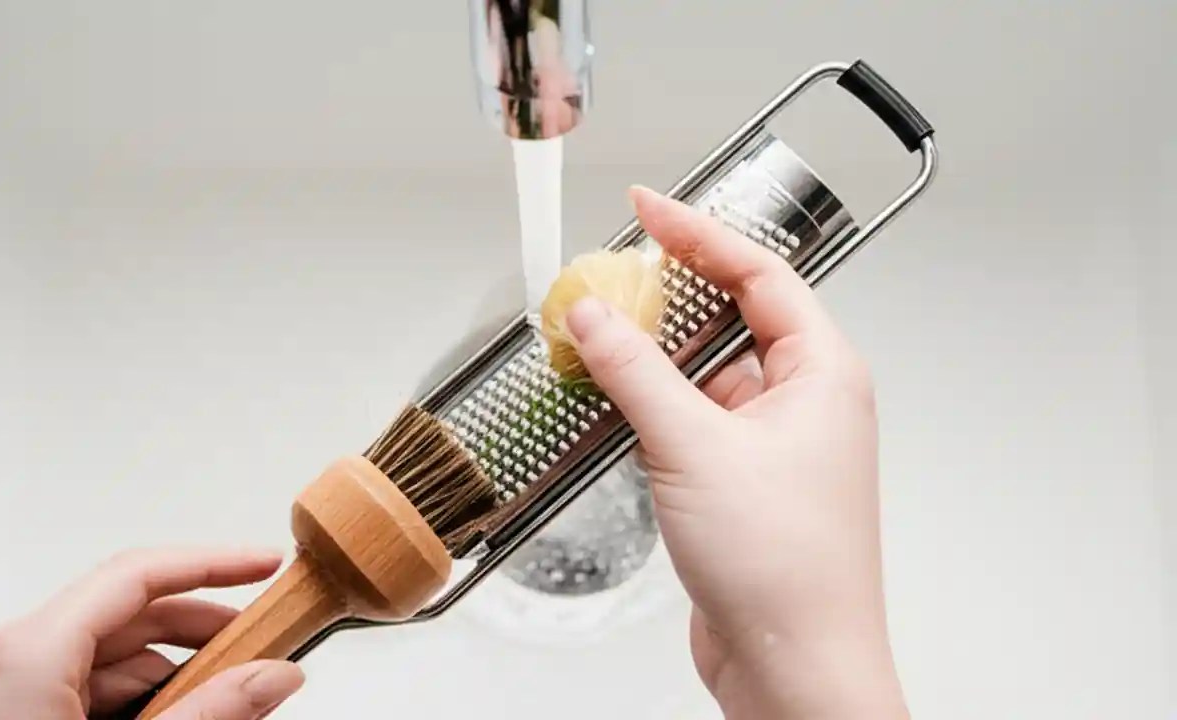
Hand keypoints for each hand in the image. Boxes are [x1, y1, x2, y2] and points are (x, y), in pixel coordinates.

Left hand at [0, 548, 304, 719]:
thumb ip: (208, 715)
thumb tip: (273, 677)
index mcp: (30, 651)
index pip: (140, 574)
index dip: (213, 564)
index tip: (263, 566)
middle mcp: (7, 655)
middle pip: (127, 616)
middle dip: (200, 631)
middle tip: (260, 650)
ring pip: (104, 657)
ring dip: (168, 675)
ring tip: (219, 705)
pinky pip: (76, 688)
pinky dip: (128, 702)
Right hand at [564, 186, 908, 719]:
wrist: (794, 667)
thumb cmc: (788, 570)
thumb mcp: (695, 448)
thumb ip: (637, 373)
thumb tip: (596, 316)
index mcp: (823, 373)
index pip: (759, 273)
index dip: (699, 232)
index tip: (647, 208)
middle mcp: (805, 402)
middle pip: (731, 319)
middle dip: (669, 296)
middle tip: (611, 274)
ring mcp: (773, 445)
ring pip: (706, 375)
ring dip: (653, 360)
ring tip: (598, 337)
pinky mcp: (741, 482)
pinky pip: (693, 421)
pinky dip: (652, 408)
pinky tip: (613, 404)